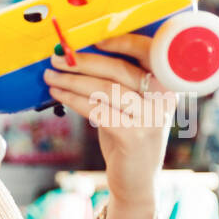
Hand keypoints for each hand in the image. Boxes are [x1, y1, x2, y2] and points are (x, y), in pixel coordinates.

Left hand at [43, 33, 170, 206]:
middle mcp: (164, 98)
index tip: (92, 37)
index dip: (121, 41)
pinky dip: (74, 101)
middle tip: (58, 58)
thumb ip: (116, 83)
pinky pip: (98, 111)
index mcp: (167, 83)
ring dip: (73, 81)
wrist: (135, 181)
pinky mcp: (134, 136)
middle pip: (120, 69)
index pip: (148, 52)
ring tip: (51, 77)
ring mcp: (151, 117)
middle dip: (84, 62)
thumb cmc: (127, 137)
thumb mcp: (129, 105)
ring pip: (106, 89)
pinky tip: (59, 96)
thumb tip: (78, 57)